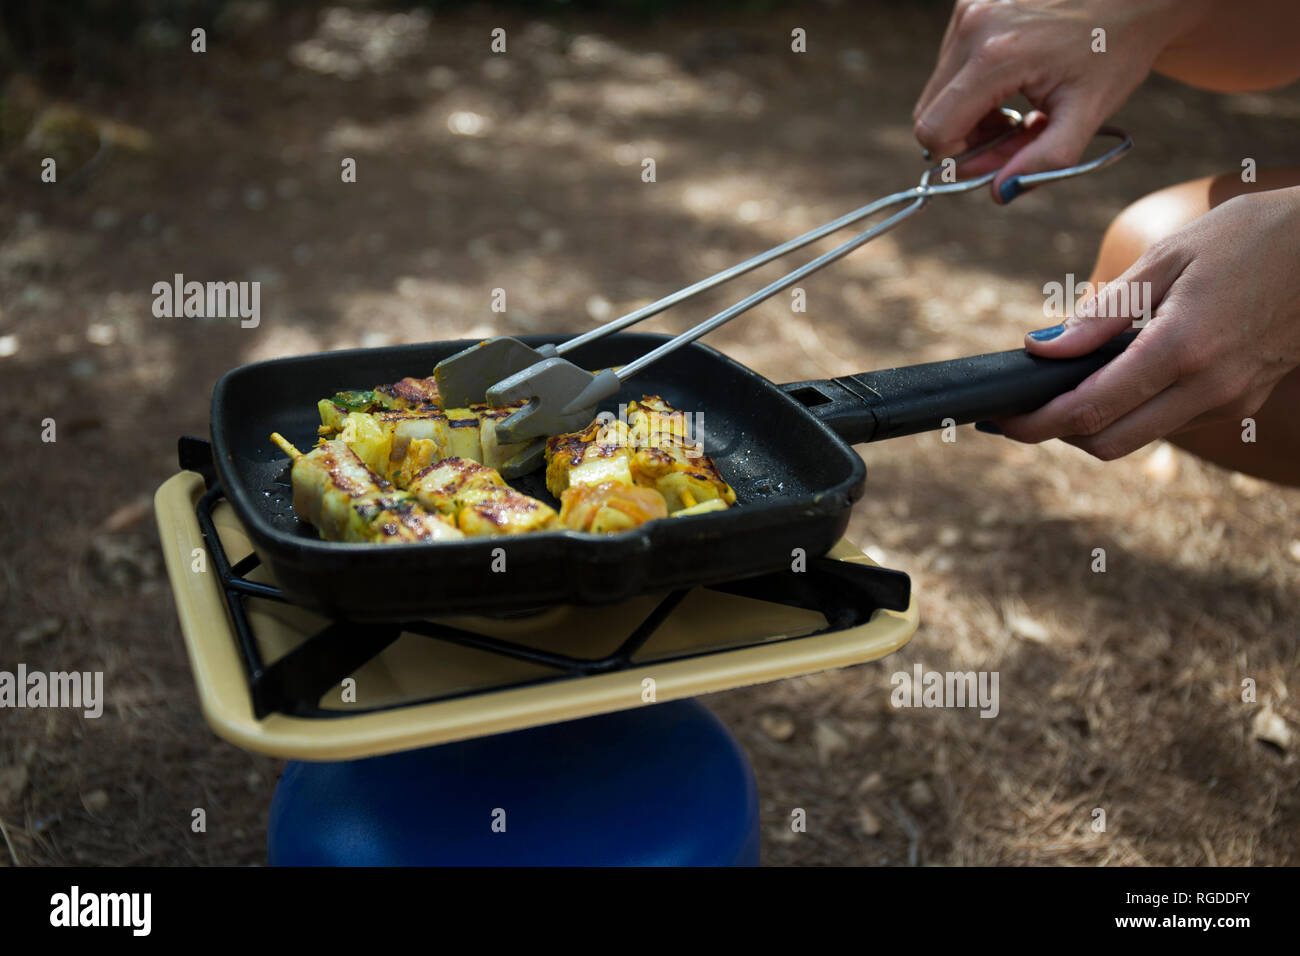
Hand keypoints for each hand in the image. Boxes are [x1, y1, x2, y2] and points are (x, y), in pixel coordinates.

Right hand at [913, 0, 1198, 199]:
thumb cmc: (1117, 47)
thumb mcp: (1088, 113)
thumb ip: (1044, 161)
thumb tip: (999, 192)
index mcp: (996, 57)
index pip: (934, 129)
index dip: (959, 158)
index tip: (997, 160)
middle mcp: (972, 28)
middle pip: (929, 112)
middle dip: (966, 138)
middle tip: (1014, 137)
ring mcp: (967, 10)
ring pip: (938, 91)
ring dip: (971, 112)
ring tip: (1020, 109)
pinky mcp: (970, 3)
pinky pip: (951, 65)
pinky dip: (975, 85)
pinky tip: (1015, 80)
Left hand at [994, 186, 1299, 459]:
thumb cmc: (1252, 237)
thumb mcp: (1168, 257)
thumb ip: (1103, 312)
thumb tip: (1042, 347)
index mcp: (1181, 349)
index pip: (1088, 410)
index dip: (1034, 423)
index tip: (1000, 419)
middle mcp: (1207, 388)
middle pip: (1106, 443)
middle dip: (1057, 433)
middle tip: (1024, 407)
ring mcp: (1228, 401)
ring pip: (1137, 438)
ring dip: (1094, 423)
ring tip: (1065, 386)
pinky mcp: (1241, 402)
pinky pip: (1170, 421)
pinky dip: (1133, 410)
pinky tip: (1118, 375)